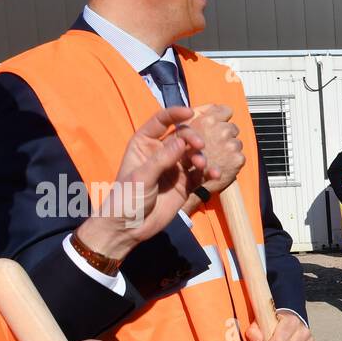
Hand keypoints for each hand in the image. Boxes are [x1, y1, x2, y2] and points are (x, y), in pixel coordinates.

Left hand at [75, 107, 208, 261]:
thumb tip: (182, 141)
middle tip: (200, 146)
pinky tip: (215, 174)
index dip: (175, 114)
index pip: (161, 122)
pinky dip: (209, 173)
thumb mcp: (142, 176)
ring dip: (201, 157)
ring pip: (194, 155)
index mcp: (144, 144)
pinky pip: (200, 175)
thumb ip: (162, 158)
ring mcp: (174, 169)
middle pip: (182, 136)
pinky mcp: (185, 185)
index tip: (190, 112)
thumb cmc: (127, 198)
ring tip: (203, 167)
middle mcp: (161, 153)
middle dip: (193, 138)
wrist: (129, 228)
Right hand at [186, 104, 243, 195]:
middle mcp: (221, 131)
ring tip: (217, 157)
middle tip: (214, 146)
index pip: (226, 110)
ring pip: (237, 142)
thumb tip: (214, 106)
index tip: (219, 124)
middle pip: (232, 127)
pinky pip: (240, 155)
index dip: (222, 118)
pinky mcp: (238, 159)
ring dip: (229, 148)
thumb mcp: (184, 130)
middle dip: (225, 135)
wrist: (188, 184)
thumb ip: (200, 114)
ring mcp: (231, 145)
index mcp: (208, 120)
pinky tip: (222, 165)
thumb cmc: (183, 157)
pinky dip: (233, 160)